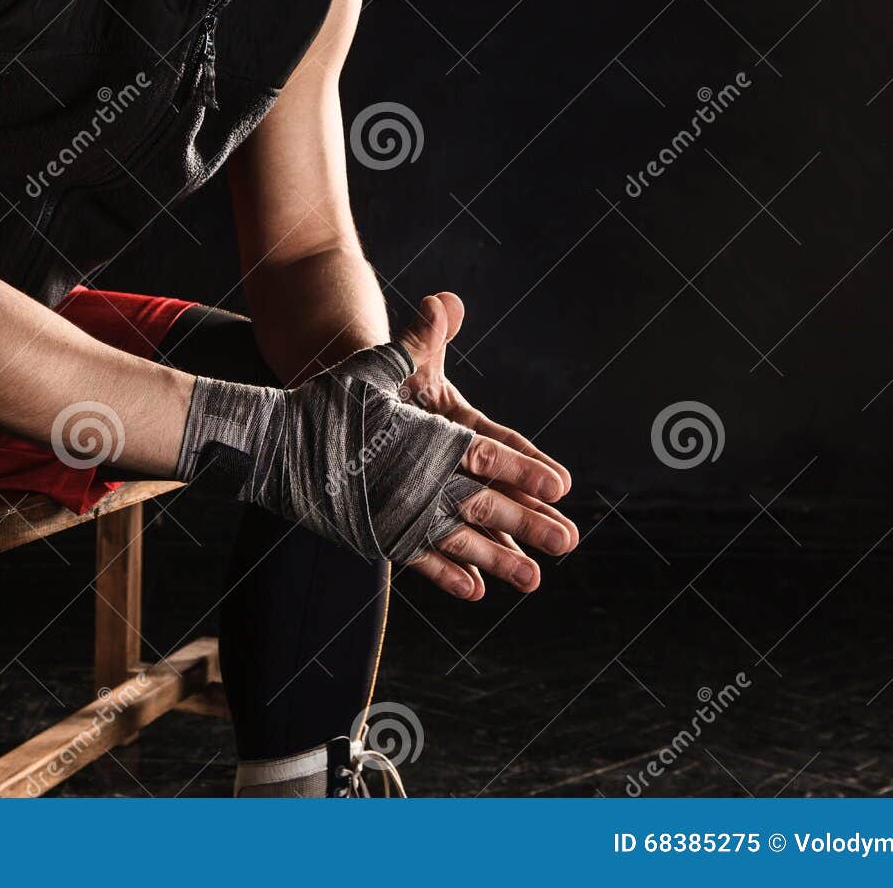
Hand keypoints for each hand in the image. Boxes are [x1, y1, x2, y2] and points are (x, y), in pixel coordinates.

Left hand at [394, 292, 577, 600]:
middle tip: (567, 541)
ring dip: (500, 554)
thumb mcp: (395, 362)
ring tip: (533, 582)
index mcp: (453, 426)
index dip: (527, 465)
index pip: (497, 447)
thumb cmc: (368, 384)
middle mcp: (446, 464)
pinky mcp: (397, 521)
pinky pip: (426, 549)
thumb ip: (424, 337)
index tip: (560, 485)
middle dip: (530, 519)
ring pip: (469, 529)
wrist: (325, 414)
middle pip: (494, 495)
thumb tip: (445, 302)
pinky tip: (476, 590)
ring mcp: (425, 495)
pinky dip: (449, 569)